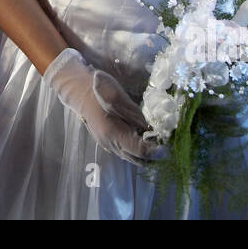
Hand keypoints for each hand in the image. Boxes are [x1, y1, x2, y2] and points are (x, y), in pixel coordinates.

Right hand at [44, 48, 162, 165]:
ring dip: (146, 155)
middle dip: (153, 156)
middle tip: (167, 148)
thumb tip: (153, 128)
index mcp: (113, 133)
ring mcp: (107, 145)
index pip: (139, 150)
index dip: (155, 151)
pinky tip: (145, 141)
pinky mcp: (108, 142)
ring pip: (131, 157)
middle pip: (137, 159)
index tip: (168, 148)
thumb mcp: (119, 97)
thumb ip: (136, 114)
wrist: (79, 90)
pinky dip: (137, 151)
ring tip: (159, 145)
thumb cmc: (99, 90)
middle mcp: (110, 144)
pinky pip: (126, 152)